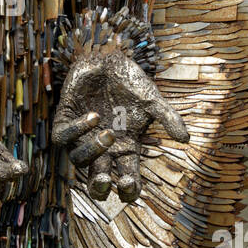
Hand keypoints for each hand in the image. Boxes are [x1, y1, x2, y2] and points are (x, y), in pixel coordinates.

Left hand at [52, 48, 187, 203]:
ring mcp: (83, 135)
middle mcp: (104, 147)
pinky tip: (93, 116)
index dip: (128, 190)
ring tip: (107, 133)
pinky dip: (75, 130)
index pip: (127, 180)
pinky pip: (62, 137)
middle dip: (98, 187)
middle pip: (97, 180)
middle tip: (105, 180)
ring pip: (78, 160)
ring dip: (92, 150)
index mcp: (125, 148)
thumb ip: (168, 118)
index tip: (129, 184)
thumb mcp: (153, 100)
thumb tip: (185, 139)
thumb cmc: (130, 82)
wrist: (108, 57)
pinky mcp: (65, 120)